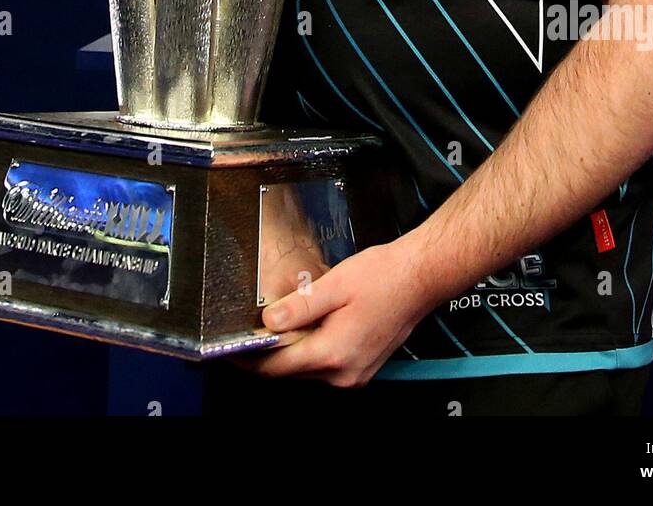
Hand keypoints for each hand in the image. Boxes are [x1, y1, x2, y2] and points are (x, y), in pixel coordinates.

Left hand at [228, 235, 434, 387]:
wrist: (420, 278)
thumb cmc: (385, 277)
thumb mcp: (335, 284)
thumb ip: (299, 306)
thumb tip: (269, 322)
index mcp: (335, 353)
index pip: (278, 367)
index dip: (250, 359)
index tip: (232, 349)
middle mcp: (344, 372)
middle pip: (291, 371)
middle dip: (268, 352)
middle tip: (252, 328)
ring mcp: (354, 374)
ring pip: (308, 368)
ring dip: (291, 349)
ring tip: (280, 322)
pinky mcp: (361, 368)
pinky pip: (325, 364)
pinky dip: (310, 349)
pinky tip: (309, 326)